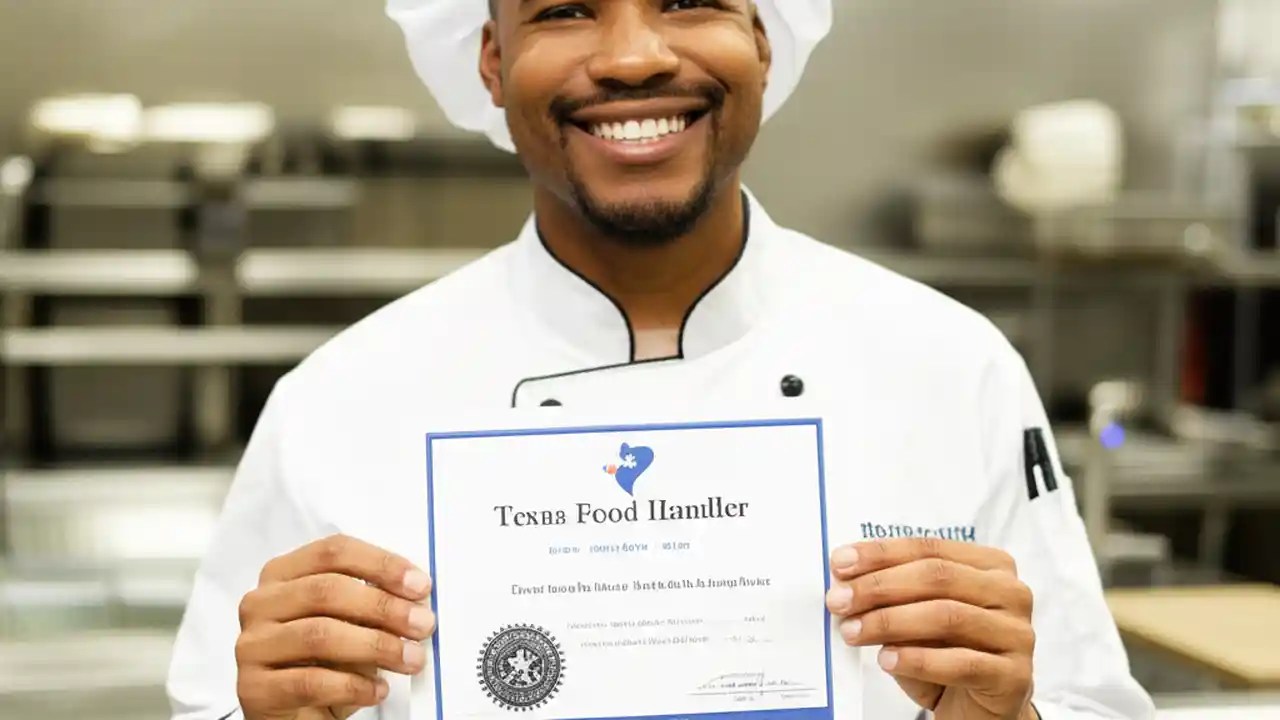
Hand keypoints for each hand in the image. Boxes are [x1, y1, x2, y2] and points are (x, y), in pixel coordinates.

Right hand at [235, 534, 435, 719]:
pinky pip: (310, 682)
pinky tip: (377, 690)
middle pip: (327, 590)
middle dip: (384, 607)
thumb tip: (415, 601)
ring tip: (409, 660)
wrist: (292, 714)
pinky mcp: (254, 688)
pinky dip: (353, 686)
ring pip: (319, 634)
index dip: (381, 564)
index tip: (419, 585)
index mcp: (283, 575)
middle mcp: (261, 604)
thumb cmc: (324, 661)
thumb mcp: (349, 623)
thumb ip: (372, 603)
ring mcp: (253, 645)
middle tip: (422, 624)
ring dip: (376, 646)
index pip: (333, 552)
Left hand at [825, 539, 1037, 719]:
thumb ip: (890, 594)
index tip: (839, 563)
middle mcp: (1011, 593)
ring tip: (852, 632)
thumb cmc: (945, 654)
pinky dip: (918, 659)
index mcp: (990, 565)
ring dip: (890, 622)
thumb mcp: (914, 618)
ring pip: (947, 616)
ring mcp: (1018, 634)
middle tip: (838, 601)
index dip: (881, 553)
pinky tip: (886, 660)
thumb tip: (843, 578)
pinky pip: (962, 663)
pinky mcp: (1014, 675)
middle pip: (937, 577)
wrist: (978, 711)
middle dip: (879, 587)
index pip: (929, 548)